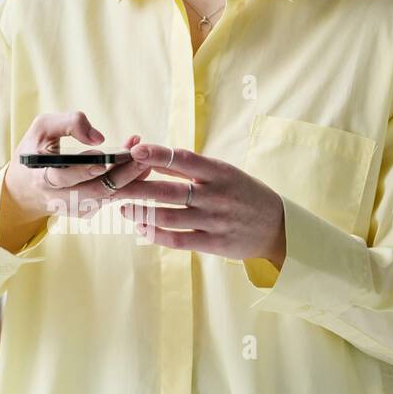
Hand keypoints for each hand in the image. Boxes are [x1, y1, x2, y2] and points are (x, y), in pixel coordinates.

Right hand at [4, 111, 152, 220]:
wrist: (27, 188)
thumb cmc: (35, 150)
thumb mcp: (42, 128)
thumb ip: (69, 124)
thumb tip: (100, 138)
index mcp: (42, 178)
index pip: (63, 178)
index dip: (83, 170)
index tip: (103, 160)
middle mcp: (60, 198)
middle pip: (95, 190)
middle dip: (122, 175)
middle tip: (142, 156)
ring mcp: (75, 208)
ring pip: (108, 194)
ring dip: (131, 176)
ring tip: (146, 155)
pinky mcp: (88, 210)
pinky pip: (112, 195)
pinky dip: (128, 180)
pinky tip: (141, 163)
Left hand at [110, 143, 286, 267]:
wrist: (277, 228)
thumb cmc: (245, 195)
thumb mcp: (226, 174)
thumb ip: (193, 168)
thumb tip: (158, 155)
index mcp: (219, 173)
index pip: (184, 160)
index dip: (158, 155)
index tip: (136, 150)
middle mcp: (216, 196)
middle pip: (169, 191)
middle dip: (138, 187)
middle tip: (114, 184)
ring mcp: (214, 221)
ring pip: (169, 217)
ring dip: (142, 213)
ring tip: (124, 208)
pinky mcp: (213, 244)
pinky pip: (178, 240)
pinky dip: (157, 235)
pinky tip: (142, 229)